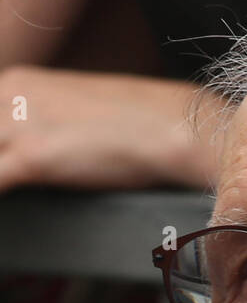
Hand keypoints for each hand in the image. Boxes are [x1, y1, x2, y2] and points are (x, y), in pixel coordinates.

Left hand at [0, 66, 219, 191]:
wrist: (174, 127)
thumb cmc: (145, 121)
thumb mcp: (83, 112)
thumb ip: (53, 125)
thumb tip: (48, 153)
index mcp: (19, 82)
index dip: (3, 150)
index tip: (14, 169)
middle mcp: (10, 95)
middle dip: (5, 165)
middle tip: (21, 184)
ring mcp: (17, 125)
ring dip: (7, 178)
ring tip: (27, 196)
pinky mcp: (32, 157)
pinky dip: (5, 205)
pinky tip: (15, 220)